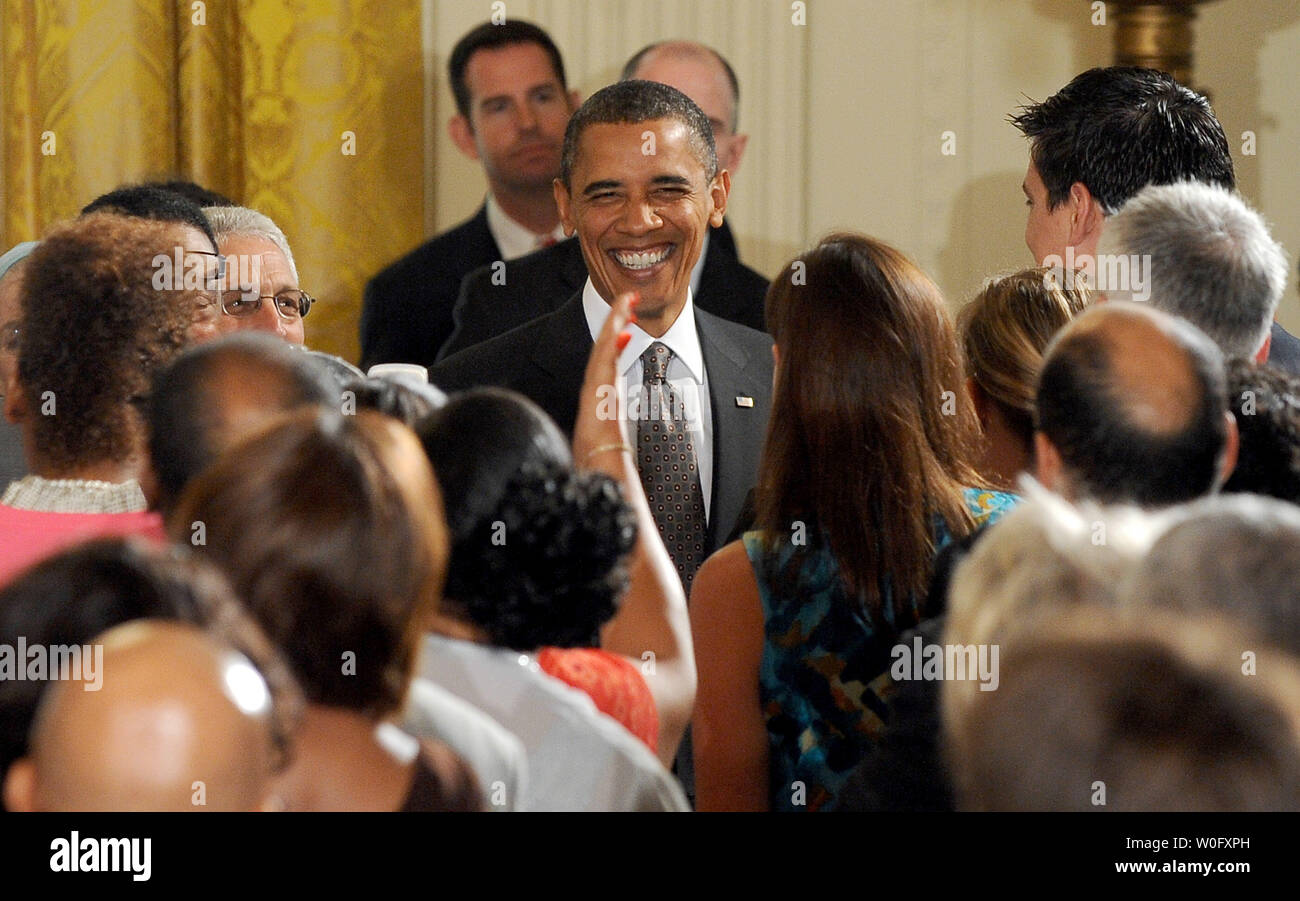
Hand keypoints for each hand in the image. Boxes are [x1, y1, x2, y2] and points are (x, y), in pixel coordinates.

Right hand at [573, 291, 636, 465]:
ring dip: (614, 323)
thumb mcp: (611, 433)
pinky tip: (622, 331)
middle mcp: (597, 386)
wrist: (597, 467)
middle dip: (616, 319)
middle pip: (606, 344)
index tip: (627, 318)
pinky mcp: (598, 391)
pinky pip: (605, 361)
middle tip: (628, 296)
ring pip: (605, 346)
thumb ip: (616, 421)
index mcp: (601, 393)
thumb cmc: (602, 454)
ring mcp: (597, 387)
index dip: (615, 335)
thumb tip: (619, 425)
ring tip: (625, 302)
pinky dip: (611, 344)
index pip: (608, 356)